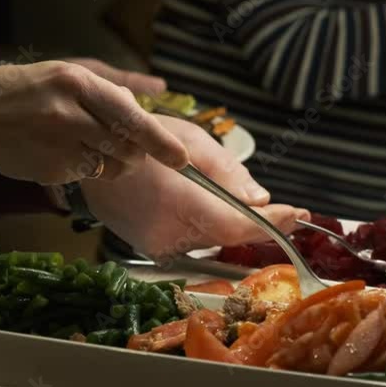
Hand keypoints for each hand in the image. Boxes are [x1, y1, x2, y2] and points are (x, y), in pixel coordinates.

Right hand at [0, 61, 188, 183]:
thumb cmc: (24, 92)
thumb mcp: (66, 74)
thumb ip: (110, 90)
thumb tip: (150, 103)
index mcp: (76, 83)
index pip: (131, 117)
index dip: (161, 141)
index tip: (181, 158)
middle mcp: (69, 113)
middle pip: (129, 147)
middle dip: (138, 152)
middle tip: (129, 147)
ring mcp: (60, 145)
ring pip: (114, 166)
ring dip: (116, 162)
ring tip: (91, 146)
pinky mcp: (53, 170)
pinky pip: (91, 176)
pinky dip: (89, 169)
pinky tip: (65, 153)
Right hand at [80, 115, 310, 256]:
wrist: (89, 153)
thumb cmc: (139, 138)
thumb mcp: (192, 141)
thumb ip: (229, 173)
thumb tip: (260, 199)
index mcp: (178, 202)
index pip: (236, 226)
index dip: (270, 224)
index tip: (296, 214)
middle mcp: (167, 232)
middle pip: (227, 233)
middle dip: (253, 219)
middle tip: (282, 208)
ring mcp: (157, 245)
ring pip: (212, 237)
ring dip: (228, 220)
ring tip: (227, 195)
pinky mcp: (151, 248)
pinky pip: (192, 238)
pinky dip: (205, 223)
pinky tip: (200, 203)